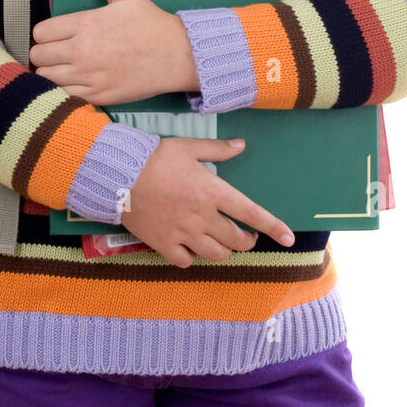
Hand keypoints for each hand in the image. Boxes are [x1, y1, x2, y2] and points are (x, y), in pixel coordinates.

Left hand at [29, 0, 198, 104]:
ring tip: (62, 66)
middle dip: (43, 51)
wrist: (177, 56)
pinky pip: (63, 95)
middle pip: (38, 55)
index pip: (40, 32)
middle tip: (54, 50)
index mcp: (85, 25)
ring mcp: (89, 77)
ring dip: (50, 71)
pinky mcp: (98, 95)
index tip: (53, 34)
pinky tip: (73, 81)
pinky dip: (63, 89)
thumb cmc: (151, 24)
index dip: (44, 32)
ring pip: (46, 77)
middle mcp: (82, 52)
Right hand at [121, 136, 295, 266]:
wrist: (117, 174)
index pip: (252, 214)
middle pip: (237, 240)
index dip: (274, 227)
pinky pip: (187, 261)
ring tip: (222, 242)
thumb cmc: (154, 157)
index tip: (289, 238)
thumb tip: (241, 145)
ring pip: (216, 254)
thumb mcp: (188, 147)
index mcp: (213, 192)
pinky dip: (193, 258)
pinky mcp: (164, 244)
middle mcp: (202, 217)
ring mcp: (183, 233)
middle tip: (245, 235)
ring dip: (225, 250)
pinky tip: (191, 249)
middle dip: (247, 240)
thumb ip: (218, 149)